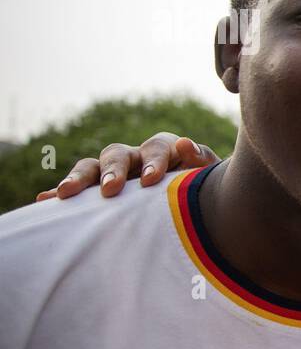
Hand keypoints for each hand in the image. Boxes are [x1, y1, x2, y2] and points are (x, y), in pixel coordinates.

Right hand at [35, 133, 219, 200]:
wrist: (198, 204)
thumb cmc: (204, 188)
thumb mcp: (208, 176)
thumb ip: (200, 161)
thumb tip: (184, 144)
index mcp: (163, 150)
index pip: (156, 148)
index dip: (153, 161)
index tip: (151, 180)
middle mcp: (135, 158)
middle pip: (118, 154)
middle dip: (113, 170)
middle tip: (111, 189)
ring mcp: (115, 173)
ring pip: (93, 167)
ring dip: (80, 178)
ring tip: (66, 193)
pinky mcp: (100, 190)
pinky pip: (79, 190)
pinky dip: (60, 192)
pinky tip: (44, 200)